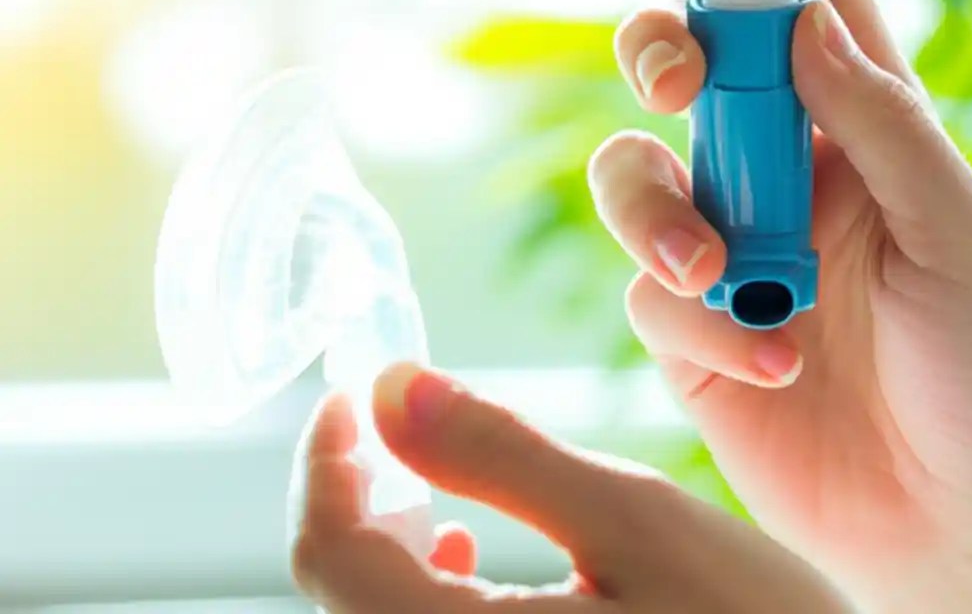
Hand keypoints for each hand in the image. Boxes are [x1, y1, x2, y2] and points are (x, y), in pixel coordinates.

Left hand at [290, 364, 851, 613]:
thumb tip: (392, 389)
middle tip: (400, 430)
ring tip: (440, 491)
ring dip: (388, 546)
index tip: (356, 395)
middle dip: (358, 496)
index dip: (326, 456)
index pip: (328, 550)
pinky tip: (477, 562)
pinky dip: (426, 594)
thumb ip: (501, 455)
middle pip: (343, 591)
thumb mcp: (635, 523)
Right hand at [596, 0, 971, 610]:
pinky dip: (705, 324)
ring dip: (662, 217)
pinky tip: (780, 368)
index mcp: (864, 126)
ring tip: (722, 279)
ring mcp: (726, 248)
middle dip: (659, 49)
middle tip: (676, 84)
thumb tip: (806, 21)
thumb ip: (884, 125)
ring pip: (630, 175)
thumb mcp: (960, 237)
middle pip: (686, 61)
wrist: (944, 520)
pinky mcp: (686, 330)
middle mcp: (783, 172)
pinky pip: (649, 294)